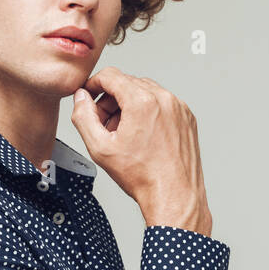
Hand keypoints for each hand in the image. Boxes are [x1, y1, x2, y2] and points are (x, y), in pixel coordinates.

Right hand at [71, 67, 212, 236]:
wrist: (174, 194)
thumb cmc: (143, 176)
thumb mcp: (100, 147)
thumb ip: (83, 117)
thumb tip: (81, 99)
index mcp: (142, 101)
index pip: (111, 75)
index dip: (93, 84)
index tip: (88, 96)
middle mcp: (164, 99)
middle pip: (128, 83)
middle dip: (111, 98)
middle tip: (104, 123)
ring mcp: (179, 108)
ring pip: (146, 92)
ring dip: (130, 104)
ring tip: (123, 132)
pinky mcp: (187, 117)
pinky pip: (163, 104)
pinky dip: (149, 112)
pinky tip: (142, 135)